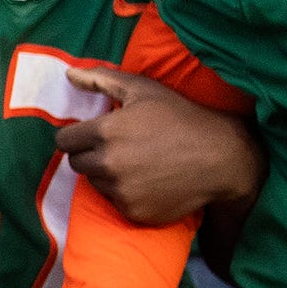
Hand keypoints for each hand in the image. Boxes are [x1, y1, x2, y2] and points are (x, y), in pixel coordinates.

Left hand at [59, 66, 264, 222]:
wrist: (222, 158)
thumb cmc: (181, 117)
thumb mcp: (144, 89)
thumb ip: (101, 80)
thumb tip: (68, 75)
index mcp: (105, 132)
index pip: (64, 141)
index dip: (75, 136)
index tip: (91, 135)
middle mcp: (108, 164)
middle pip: (76, 164)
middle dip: (90, 155)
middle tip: (118, 148)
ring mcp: (120, 191)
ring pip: (95, 183)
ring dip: (107, 175)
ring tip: (137, 163)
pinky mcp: (133, 212)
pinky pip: (116, 203)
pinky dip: (126, 194)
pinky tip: (149, 181)